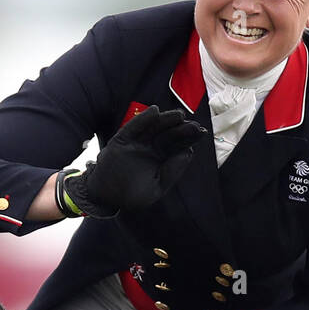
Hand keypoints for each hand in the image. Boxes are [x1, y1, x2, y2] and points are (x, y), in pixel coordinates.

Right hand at [59, 106, 205, 217]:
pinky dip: (143, 119)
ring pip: (153, 128)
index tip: (202, 132)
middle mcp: (150, 148)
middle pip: (168, 134)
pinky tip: (154, 111)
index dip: (189, 138)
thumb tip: (188, 153)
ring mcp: (136, 143)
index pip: (177, 145)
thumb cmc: (131, 196)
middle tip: (195, 125)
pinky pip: (133, 128)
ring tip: (179, 115)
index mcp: (160, 159)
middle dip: (181, 129)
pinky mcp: (122, 141)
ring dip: (166, 120)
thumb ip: (172, 172)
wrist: (106, 198)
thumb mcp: (157, 188)